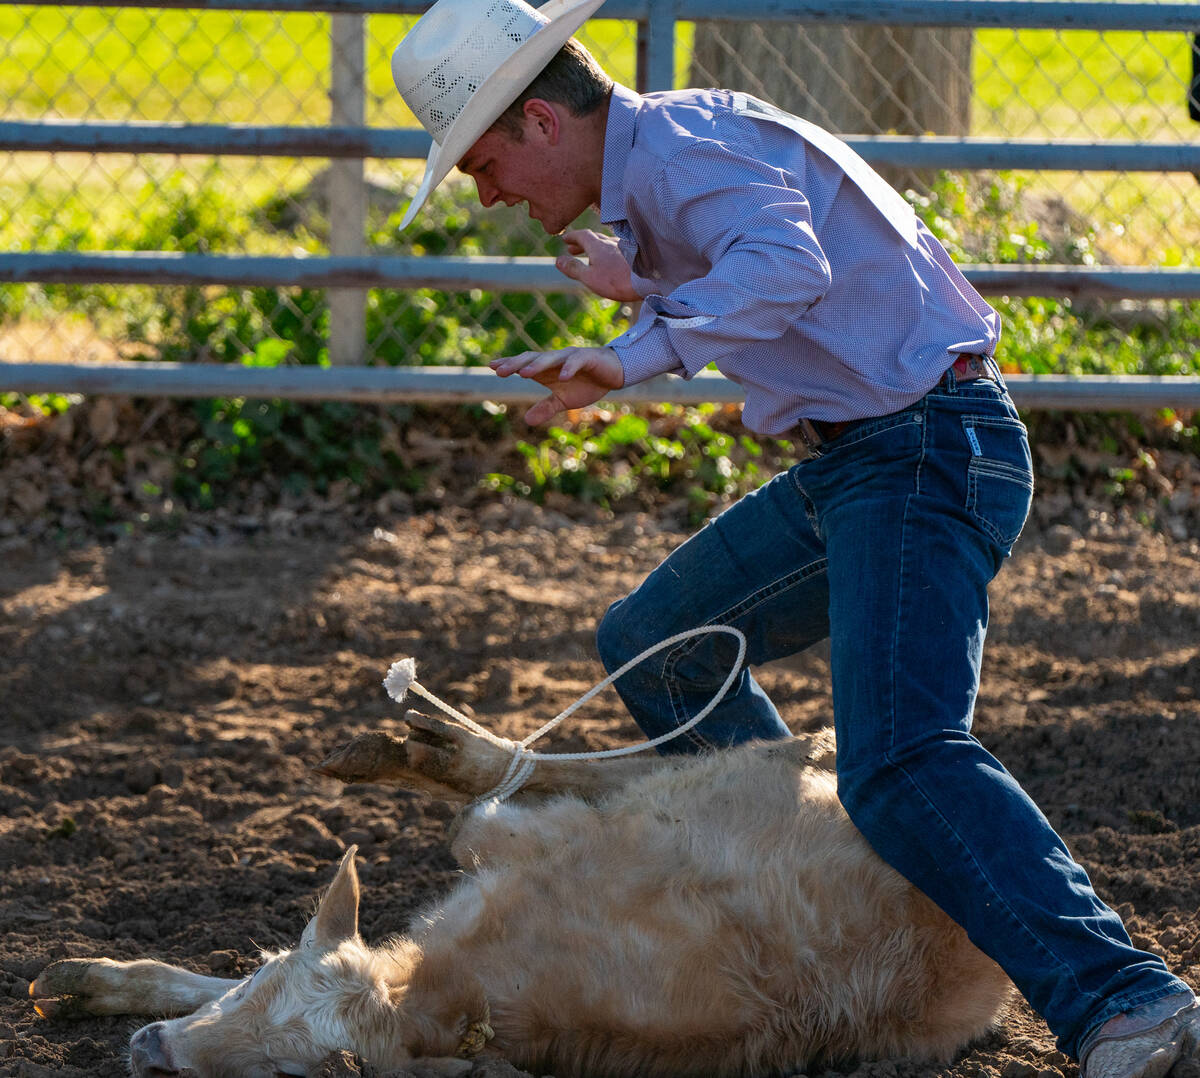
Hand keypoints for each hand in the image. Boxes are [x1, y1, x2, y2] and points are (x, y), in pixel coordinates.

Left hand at [490, 346, 623, 424]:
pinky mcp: (588, 358)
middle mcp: (556, 360)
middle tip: (499, 371)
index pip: (525, 363)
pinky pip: (576, 362)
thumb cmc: (586, 383)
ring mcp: (571, 357)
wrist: (614, 374)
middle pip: (533, 359)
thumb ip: (546, 408)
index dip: (509, 364)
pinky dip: (569, 369)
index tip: (492, 366)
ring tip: (524, 373)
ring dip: (537, 365)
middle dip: (516, 364)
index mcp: (547, 369)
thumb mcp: (564, 400)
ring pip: (551, 358)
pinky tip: (562, 377)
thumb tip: (527, 420)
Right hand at [555, 229, 639, 301]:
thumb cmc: (617, 280)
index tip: (565, 239)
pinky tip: (613, 262)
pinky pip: (619, 249)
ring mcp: (625, 246)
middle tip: (572, 250)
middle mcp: (611, 241)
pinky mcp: (636, 253)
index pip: (582, 235)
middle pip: (594, 238)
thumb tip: (558, 260)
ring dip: (596, 248)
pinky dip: (610, 253)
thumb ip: (574, 269)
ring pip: (607, 243)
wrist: (648, 281)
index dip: (572, 237)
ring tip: (592, 257)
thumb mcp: (590, 277)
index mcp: (597, 245)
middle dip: (582, 243)